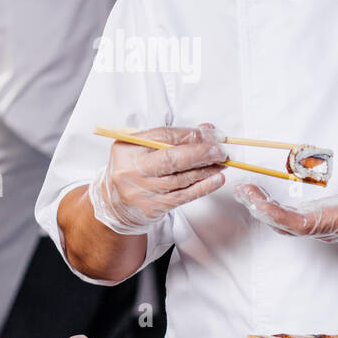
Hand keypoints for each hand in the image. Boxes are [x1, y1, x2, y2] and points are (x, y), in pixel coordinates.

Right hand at [88, 124, 227, 234]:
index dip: (191, 134)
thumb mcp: (143, 149)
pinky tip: (216, 180)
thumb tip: (206, 130)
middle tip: (220, 151)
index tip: (212, 134)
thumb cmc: (132, 171)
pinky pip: (183, 196)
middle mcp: (132, 169)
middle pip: (171, 159)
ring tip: (222, 163)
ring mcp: (142, 191)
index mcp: (127, 148)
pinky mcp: (153, 207)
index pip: (163, 136)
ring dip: (207, 170)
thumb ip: (173, 138)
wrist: (115, 205)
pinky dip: (203, 187)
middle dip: (200, 153)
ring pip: (181, 179)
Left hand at [234, 172, 337, 247]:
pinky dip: (270, 207)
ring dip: (262, 209)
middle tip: (242, 191)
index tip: (257, 203)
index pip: (299, 225)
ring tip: (243, 191)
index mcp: (337, 222)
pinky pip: (287, 217)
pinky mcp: (316, 218)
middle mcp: (324, 228)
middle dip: (261, 210)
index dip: (276, 216)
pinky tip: (258, 195)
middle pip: (285, 225)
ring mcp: (319, 224)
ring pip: (283, 223)